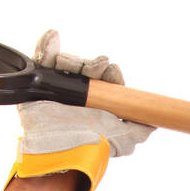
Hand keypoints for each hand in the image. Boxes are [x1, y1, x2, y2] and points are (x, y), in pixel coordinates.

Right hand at [17, 29, 154, 157]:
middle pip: (86, 69)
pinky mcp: (36, 83)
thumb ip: (134, 133)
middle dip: (90, 66)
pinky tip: (53, 37)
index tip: (110, 70)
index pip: (106, 81)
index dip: (109, 74)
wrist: (52, 153)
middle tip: (94, 68)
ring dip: (69, 59)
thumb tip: (153, 124)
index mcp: (95, 105)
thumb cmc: (82, 149)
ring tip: (64, 62)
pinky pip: (42, 58)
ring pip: (67, 63)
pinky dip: (47, 46)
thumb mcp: (115, 142)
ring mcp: (57, 88)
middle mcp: (77, 95)